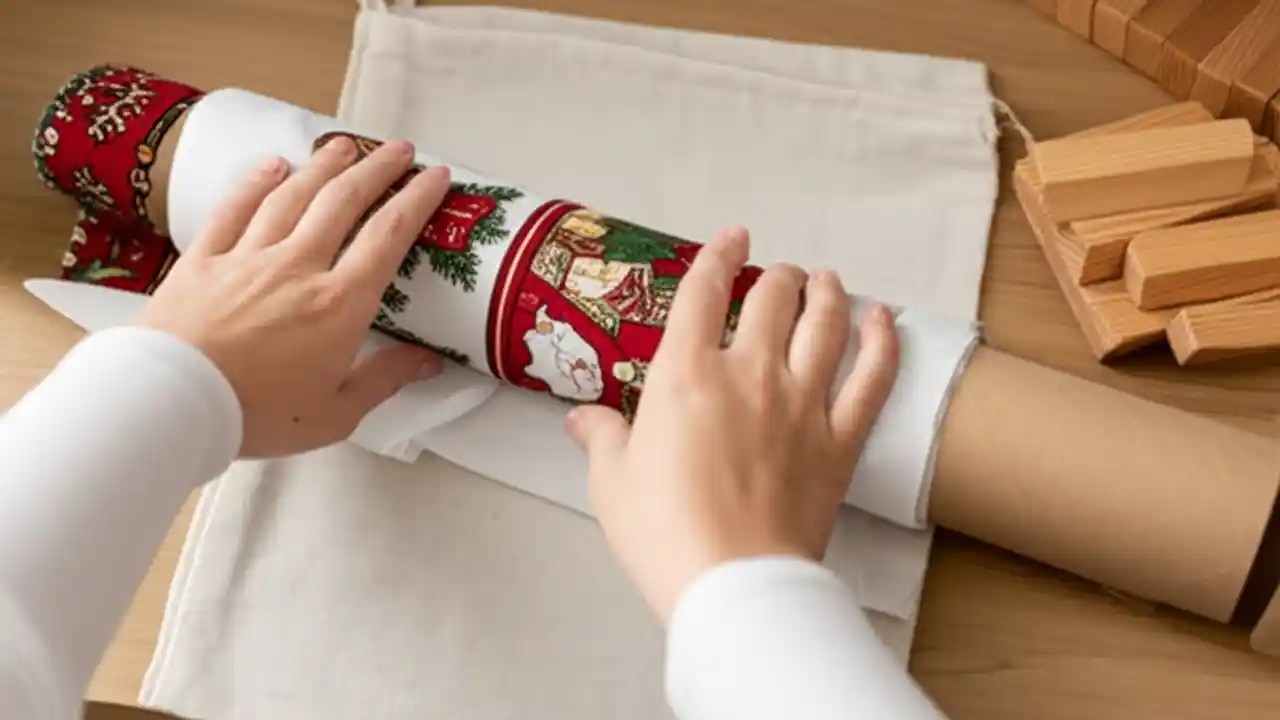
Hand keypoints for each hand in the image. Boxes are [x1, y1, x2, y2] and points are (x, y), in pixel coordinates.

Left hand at [138, 136, 450, 456]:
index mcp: (339, 304)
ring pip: (293, 196)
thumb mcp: (336, 413)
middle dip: (377, 169)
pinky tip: (273, 165)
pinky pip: (234, 209)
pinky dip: (256, 182)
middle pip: (344, 201)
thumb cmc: (257, 415)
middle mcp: (298, 268)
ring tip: (345, 147)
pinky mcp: (204, 261)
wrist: (173, 404)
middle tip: (399, 149)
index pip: (389, 235)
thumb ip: (384, 379)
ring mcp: (248, 258)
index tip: (436, 177)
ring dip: (324, 166)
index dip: (417, 200)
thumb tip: (427, 361)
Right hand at [566, 227, 898, 620]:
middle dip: (777, 277)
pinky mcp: (839, 440)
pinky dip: (882, 344)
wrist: (733, 581)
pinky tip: (884, 321)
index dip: (718, 256)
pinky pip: (872, 379)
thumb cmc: (663, 533)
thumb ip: (603, 439)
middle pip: (773, 299)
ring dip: (828, 293)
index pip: (702, 292)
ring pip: (825, 324)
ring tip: (827, 280)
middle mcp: (748, 372)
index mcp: (685, 374)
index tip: (731, 238)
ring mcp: (801, 403)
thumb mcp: (612, 484)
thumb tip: (583, 421)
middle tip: (780, 276)